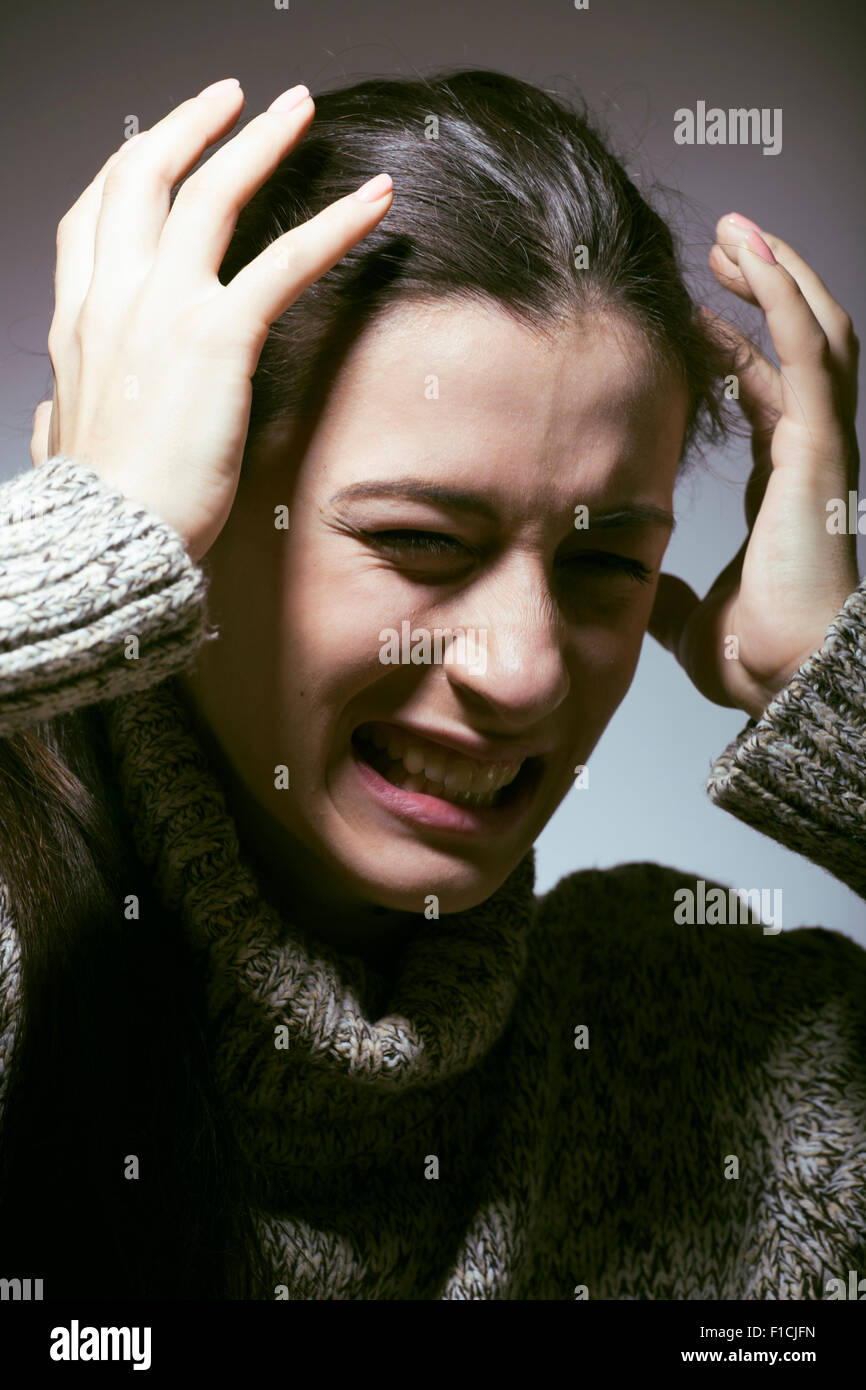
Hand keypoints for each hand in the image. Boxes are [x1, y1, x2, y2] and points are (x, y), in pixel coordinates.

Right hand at [30, 77, 393, 562]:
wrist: (108, 541)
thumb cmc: (99, 507)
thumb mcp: (62, 444)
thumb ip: (60, 416)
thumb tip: (52, 418)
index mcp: (78, 321)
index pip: (93, 216)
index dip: (130, 167)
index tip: (163, 143)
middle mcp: (113, 298)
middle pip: (145, 176)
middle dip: (191, 125)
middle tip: (233, 98)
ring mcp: (162, 309)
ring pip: (212, 195)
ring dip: (260, 141)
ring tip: (298, 110)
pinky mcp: (217, 337)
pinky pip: (286, 261)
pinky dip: (337, 224)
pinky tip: (376, 200)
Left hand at [649, 212, 860, 719]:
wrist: (784, 679)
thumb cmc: (753, 655)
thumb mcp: (689, 614)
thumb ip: (666, 590)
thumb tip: (635, 587)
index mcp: (784, 483)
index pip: (765, 392)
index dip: (734, 348)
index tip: (694, 315)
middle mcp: (810, 452)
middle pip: (800, 344)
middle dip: (766, 289)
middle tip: (722, 249)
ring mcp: (821, 443)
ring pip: (814, 330)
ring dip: (777, 274)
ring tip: (737, 232)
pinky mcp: (818, 443)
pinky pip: (805, 349)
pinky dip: (783, 296)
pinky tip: (754, 257)